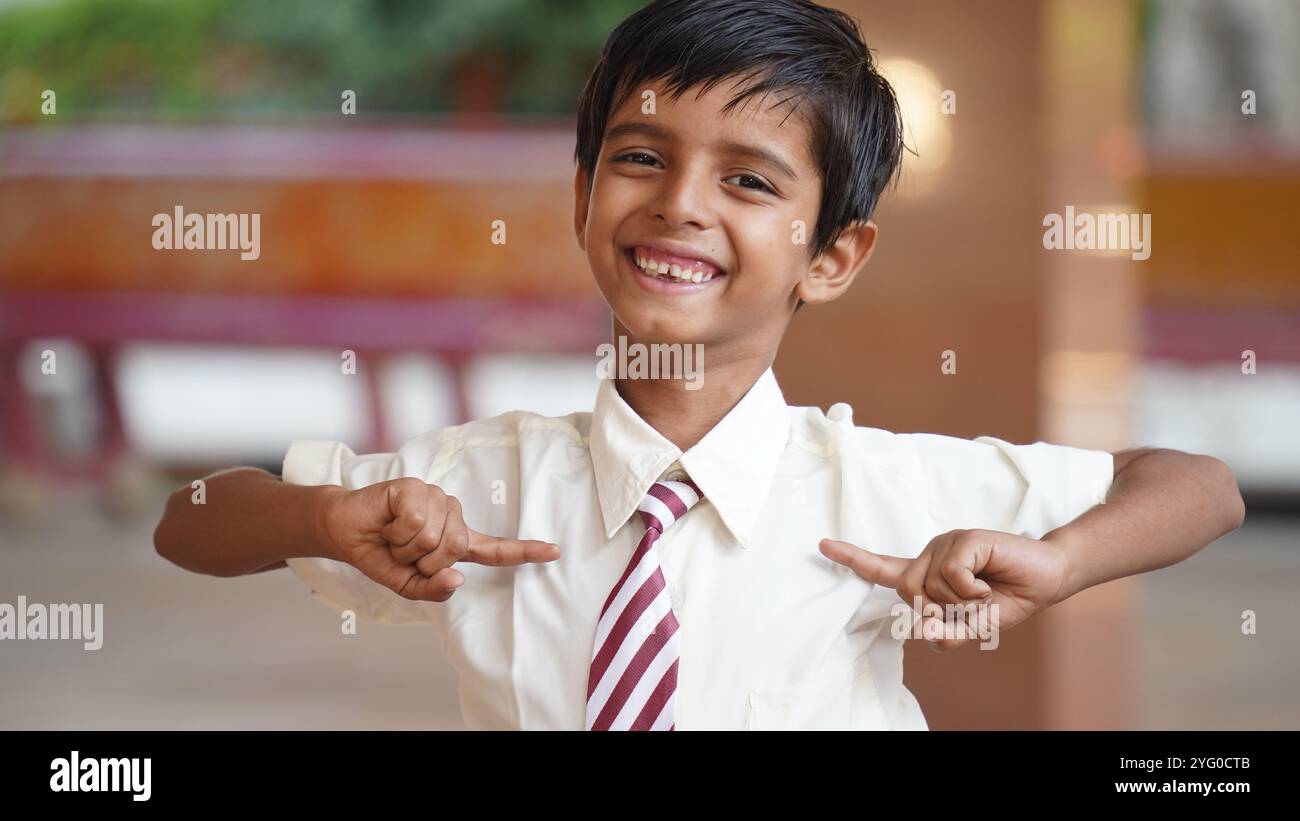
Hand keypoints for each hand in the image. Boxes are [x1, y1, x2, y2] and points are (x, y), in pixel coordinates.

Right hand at [317, 478, 560, 601]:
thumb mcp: (405, 584)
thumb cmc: (379, 554)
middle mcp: (452, 515)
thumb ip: (432, 590)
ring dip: (405, 546)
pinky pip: (416, 519)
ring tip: (392, 536)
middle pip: (455, 548)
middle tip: (401, 551)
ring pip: (434, 536)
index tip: (554, 552)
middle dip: (423, 560)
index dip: (524, 551)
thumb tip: (457, 581)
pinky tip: (387, 520)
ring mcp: (436, 497)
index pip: (495, 549)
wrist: (345, 531)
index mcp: (455, 540)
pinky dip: (396, 530)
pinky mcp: (416, 487)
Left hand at [818, 529, 1071, 651]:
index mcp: (927, 573)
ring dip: (962, 601)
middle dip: (941, 611)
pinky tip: (988, 585)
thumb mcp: (976, 626)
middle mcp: (931, 554)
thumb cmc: (1008, 599)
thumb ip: (949, 634)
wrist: (1047, 577)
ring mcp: (946, 543)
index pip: (884, 568)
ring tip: (985, 591)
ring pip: (932, 586)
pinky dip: (971, 589)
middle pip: (910, 593)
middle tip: (972, 605)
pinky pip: (951, 574)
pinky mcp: (964, 538)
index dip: (854, 559)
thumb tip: (925, 634)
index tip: (824, 545)